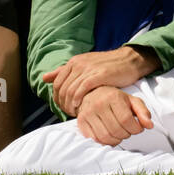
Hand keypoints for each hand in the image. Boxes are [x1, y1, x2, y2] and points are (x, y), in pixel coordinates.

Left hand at [42, 46, 157, 116]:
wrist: (128, 60)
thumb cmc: (107, 66)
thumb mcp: (84, 66)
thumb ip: (64, 71)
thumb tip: (45, 78)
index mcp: (74, 62)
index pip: (57, 83)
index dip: (57, 98)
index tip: (63, 108)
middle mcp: (78, 64)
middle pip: (62, 88)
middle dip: (62, 103)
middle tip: (68, 113)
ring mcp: (88, 68)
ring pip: (70, 90)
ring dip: (70, 104)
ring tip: (74, 112)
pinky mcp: (98, 74)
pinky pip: (82, 89)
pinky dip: (78, 99)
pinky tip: (80, 106)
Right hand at [74, 86, 153, 144]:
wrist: (92, 93)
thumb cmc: (114, 99)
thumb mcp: (132, 101)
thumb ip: (143, 112)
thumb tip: (149, 125)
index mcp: (113, 97)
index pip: (126, 120)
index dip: (135, 128)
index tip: (138, 128)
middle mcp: (99, 104)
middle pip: (116, 130)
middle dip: (126, 134)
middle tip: (128, 131)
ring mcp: (88, 113)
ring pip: (106, 137)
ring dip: (117, 140)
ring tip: (120, 133)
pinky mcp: (81, 122)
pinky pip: (95, 139)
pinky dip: (105, 142)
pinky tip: (110, 135)